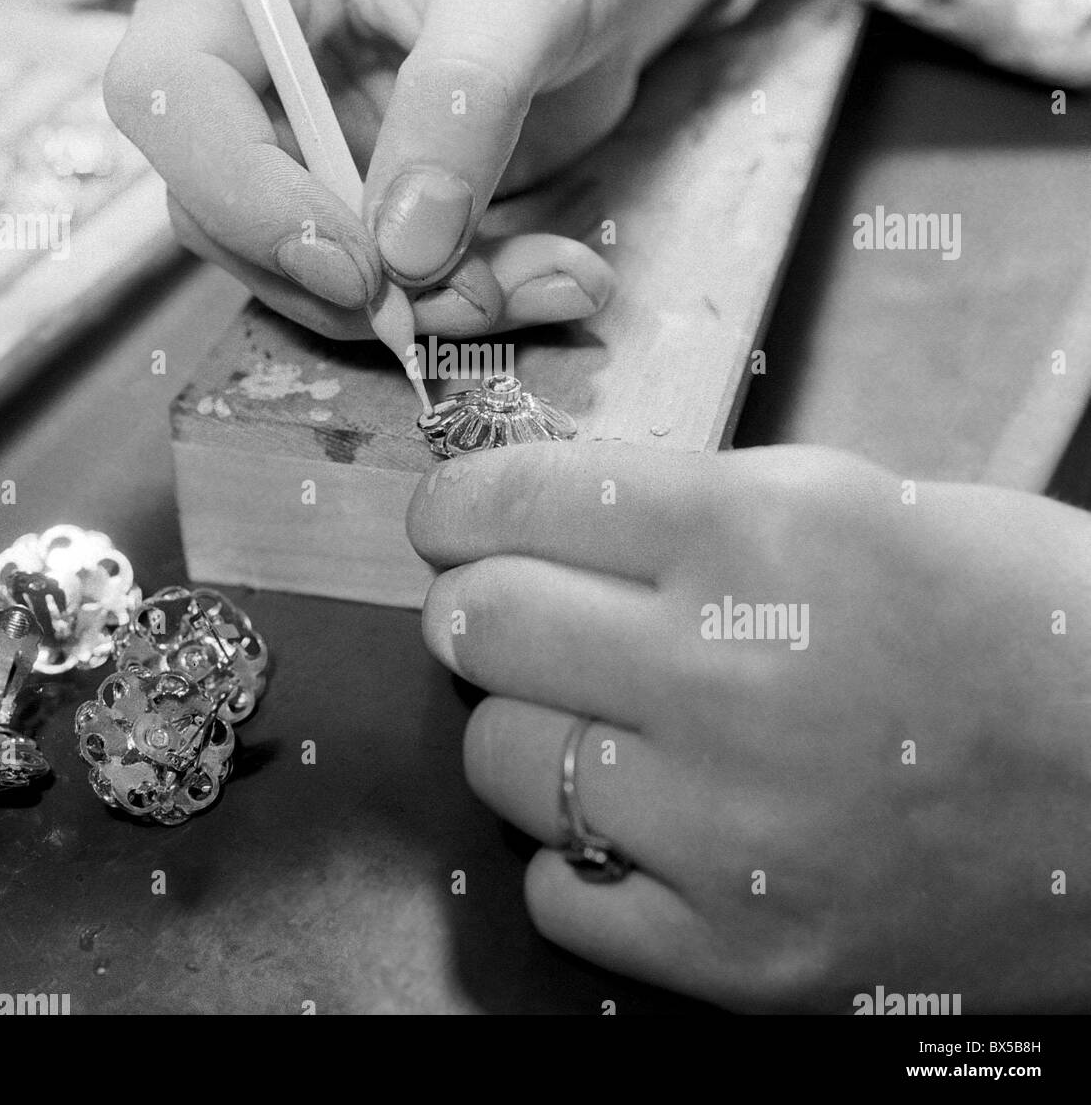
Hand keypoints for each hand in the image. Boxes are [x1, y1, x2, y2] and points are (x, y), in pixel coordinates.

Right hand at [105, 0, 742, 338]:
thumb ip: (457, 107)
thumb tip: (404, 253)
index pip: (165, 91)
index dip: (238, 193)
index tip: (354, 264)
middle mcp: (251, 55)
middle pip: (215, 206)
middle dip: (340, 280)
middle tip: (468, 300)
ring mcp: (301, 134)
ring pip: (297, 268)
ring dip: (415, 308)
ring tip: (544, 283)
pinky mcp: (357, 196)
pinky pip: (380, 283)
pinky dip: (460, 302)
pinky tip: (557, 277)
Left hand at [407, 440, 1090, 1010]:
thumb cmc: (1009, 624)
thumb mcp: (853, 503)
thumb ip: (682, 507)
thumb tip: (537, 515)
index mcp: (761, 539)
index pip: (522, 501)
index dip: (460, 505)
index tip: (450, 520)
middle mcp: (730, 680)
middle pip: (481, 627)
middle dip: (480, 606)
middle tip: (516, 611)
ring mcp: (729, 835)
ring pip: (501, 759)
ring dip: (532, 727)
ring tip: (607, 720)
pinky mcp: (742, 959)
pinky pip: (557, 894)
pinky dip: (581, 853)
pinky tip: (645, 824)